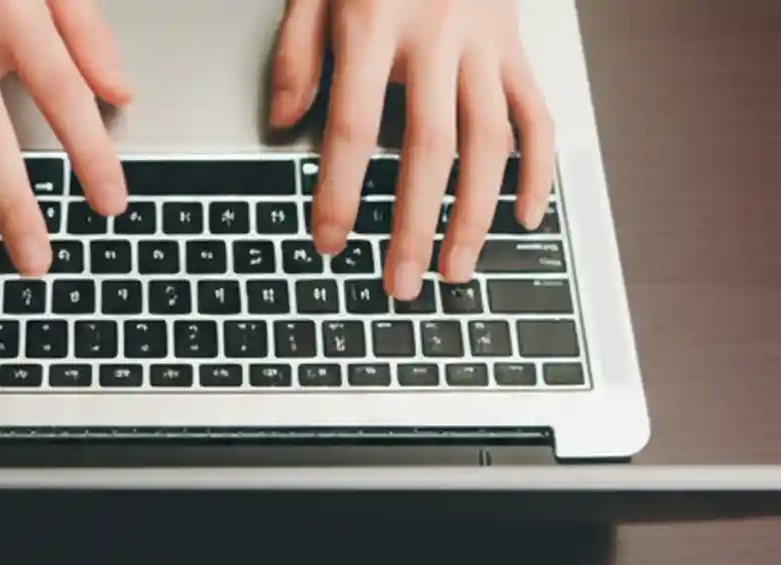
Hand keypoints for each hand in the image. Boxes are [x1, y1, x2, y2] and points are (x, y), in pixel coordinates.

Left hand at [270, 0, 554, 299]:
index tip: (331, 242)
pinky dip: (537, 170)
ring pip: (489, 143)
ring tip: (457, 270)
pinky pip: (536, 116)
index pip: (355, 127)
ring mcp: (485, 44)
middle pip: (429, 149)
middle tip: (400, 282)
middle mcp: (437, 38)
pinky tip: (523, 217)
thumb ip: (296, 52)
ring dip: (474, 215)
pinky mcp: (516, 49)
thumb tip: (284, 122)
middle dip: (413, 226)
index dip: (342, 193)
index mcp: (375, 23)